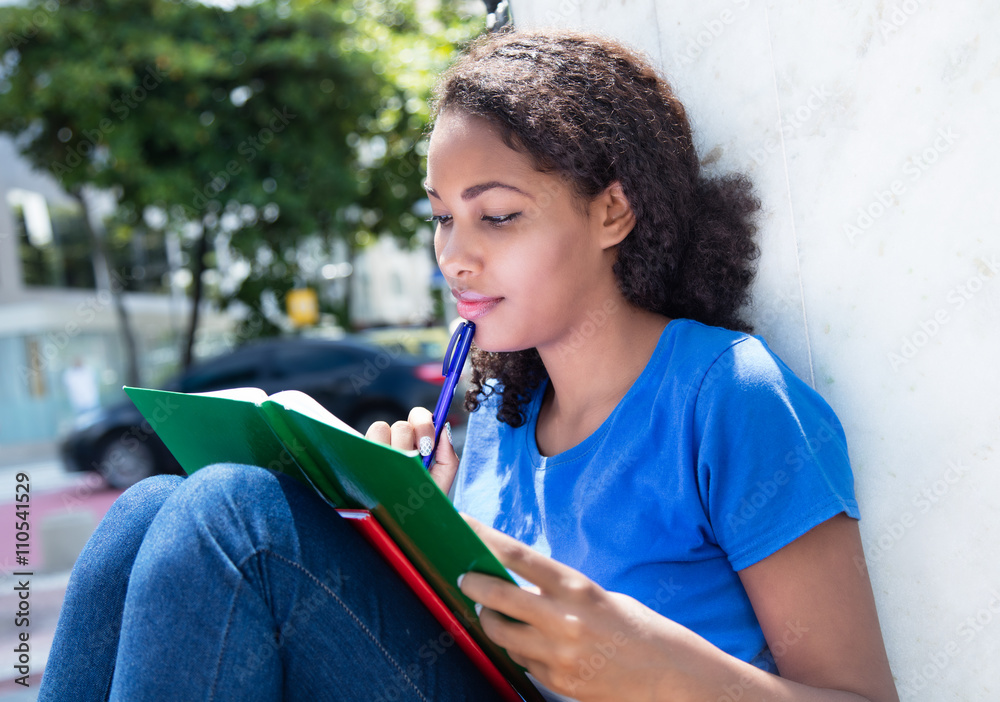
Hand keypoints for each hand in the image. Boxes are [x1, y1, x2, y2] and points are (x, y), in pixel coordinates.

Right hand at [365, 407, 458, 494]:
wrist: (404, 524)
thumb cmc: (421, 503)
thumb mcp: (441, 482)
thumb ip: (448, 457)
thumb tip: (444, 428)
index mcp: (416, 441)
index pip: (418, 416)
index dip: (424, 425)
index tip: (428, 446)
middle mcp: (396, 442)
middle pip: (401, 424)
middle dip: (410, 441)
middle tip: (416, 460)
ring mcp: (377, 449)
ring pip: (380, 428)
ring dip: (391, 448)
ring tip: (397, 471)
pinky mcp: (360, 458)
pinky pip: (364, 443)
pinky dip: (373, 454)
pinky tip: (381, 475)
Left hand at [458, 515, 724, 701]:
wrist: (671, 678)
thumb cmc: (637, 629)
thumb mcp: (599, 597)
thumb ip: (558, 592)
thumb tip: (516, 585)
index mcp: (577, 588)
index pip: (519, 556)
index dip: (485, 538)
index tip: (463, 526)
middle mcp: (563, 621)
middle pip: (497, 597)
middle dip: (473, 584)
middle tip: (463, 577)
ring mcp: (557, 656)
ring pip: (501, 634)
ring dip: (489, 620)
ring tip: (490, 612)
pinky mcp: (557, 682)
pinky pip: (521, 661)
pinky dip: (516, 648)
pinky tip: (523, 641)